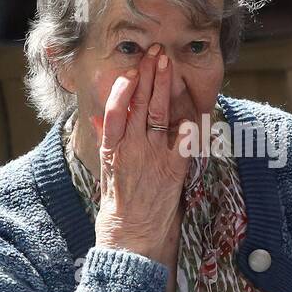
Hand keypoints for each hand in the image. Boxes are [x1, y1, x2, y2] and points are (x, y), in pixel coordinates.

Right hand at [92, 45, 190, 264]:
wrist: (130, 237)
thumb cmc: (116, 207)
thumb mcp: (104, 171)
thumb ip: (104, 141)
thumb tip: (97, 116)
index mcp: (112, 149)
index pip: (116, 110)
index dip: (124, 87)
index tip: (131, 70)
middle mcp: (131, 149)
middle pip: (139, 104)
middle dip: (148, 76)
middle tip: (155, 54)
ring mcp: (153, 158)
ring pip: (158, 114)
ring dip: (164, 87)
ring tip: (167, 64)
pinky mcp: (173, 170)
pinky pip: (183, 140)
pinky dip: (189, 122)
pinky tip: (193, 104)